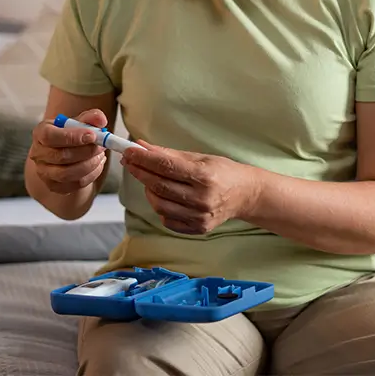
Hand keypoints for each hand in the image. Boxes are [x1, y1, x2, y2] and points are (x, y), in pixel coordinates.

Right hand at [29, 109, 107, 193]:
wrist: (65, 152)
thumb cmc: (70, 135)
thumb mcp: (79, 122)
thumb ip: (91, 118)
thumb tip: (100, 120)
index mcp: (40, 133)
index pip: (50, 136)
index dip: (72, 137)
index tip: (92, 135)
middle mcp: (38, 154)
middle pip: (61, 156)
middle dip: (86, 151)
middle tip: (102, 146)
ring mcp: (44, 172)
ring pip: (67, 174)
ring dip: (90, 164)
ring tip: (100, 155)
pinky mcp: (54, 186)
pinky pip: (75, 184)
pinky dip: (91, 175)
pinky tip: (97, 165)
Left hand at [121, 140, 260, 234]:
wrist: (246, 195)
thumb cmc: (223, 172)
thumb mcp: (199, 157)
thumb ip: (169, 154)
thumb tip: (142, 147)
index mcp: (204, 176)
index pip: (166, 166)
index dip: (144, 158)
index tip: (129, 151)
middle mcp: (202, 198)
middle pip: (159, 186)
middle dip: (140, 171)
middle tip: (130, 162)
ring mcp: (199, 216)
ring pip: (159, 205)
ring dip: (148, 190)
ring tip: (149, 180)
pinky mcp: (198, 229)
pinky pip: (168, 220)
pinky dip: (160, 207)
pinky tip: (164, 196)